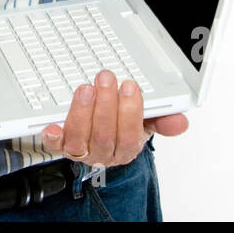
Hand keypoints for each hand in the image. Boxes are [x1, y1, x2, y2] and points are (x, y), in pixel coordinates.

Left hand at [40, 69, 188, 168]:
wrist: (101, 144)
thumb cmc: (122, 128)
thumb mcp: (145, 123)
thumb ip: (163, 120)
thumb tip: (181, 122)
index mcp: (127, 147)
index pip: (130, 135)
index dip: (130, 111)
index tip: (129, 86)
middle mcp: (103, 153)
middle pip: (104, 135)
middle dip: (106, 105)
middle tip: (106, 79)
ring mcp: (81, 151)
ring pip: (80, 138)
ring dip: (82, 112)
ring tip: (86, 89)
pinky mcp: (61, 146)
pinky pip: (55, 146)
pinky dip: (53, 136)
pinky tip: (53, 124)